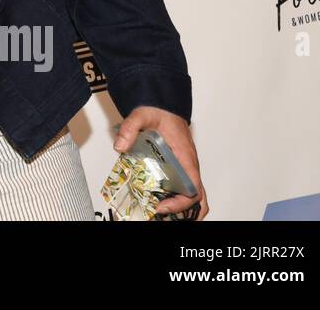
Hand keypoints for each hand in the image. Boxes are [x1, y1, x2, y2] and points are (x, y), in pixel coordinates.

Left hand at [114, 106, 207, 220]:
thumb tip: (120, 146)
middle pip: (198, 197)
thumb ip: (130, 128)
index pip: (193, 188)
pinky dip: (176, 199)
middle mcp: (189, 166)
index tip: (161, 206)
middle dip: (184, 212)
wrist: (163, 106)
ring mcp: (185, 168)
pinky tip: (158, 201)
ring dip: (181, 207)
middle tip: (160, 214)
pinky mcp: (178, 168)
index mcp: (185, 157)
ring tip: (159, 212)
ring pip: (193, 195)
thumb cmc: (159, 112)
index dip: (180, 203)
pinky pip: (184, 188)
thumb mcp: (142, 116)